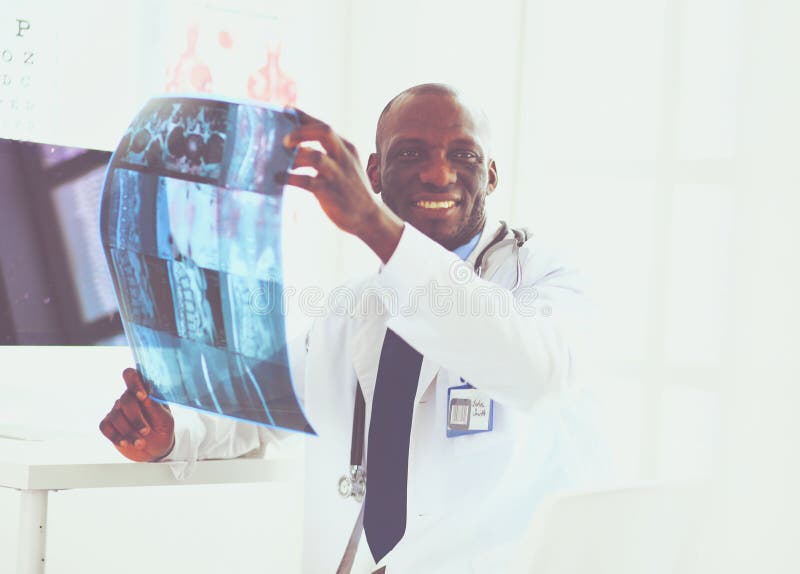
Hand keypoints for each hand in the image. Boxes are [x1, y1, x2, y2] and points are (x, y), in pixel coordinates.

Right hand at [99, 368, 174, 462]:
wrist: (156, 448)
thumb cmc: (162, 428)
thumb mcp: (165, 419)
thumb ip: (155, 407)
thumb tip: (145, 397)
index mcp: (144, 391)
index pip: (132, 376)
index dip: (134, 382)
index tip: (142, 396)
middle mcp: (128, 398)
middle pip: (125, 400)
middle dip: (135, 418)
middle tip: (146, 431)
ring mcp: (117, 411)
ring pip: (115, 416)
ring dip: (128, 432)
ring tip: (141, 443)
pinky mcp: (110, 424)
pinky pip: (105, 426)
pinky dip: (115, 436)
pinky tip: (125, 443)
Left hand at [280, 108, 403, 262]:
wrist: (369, 218)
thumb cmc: (350, 190)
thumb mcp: (345, 166)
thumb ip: (326, 154)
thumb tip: (296, 147)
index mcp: (346, 148)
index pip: (323, 125)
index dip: (303, 116)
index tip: (285, 111)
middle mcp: (343, 157)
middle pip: (323, 132)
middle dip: (301, 132)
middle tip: (284, 141)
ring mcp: (337, 175)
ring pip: (314, 156)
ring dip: (294, 158)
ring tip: (281, 163)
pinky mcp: (330, 193)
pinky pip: (306, 181)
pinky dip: (290, 178)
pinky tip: (280, 178)